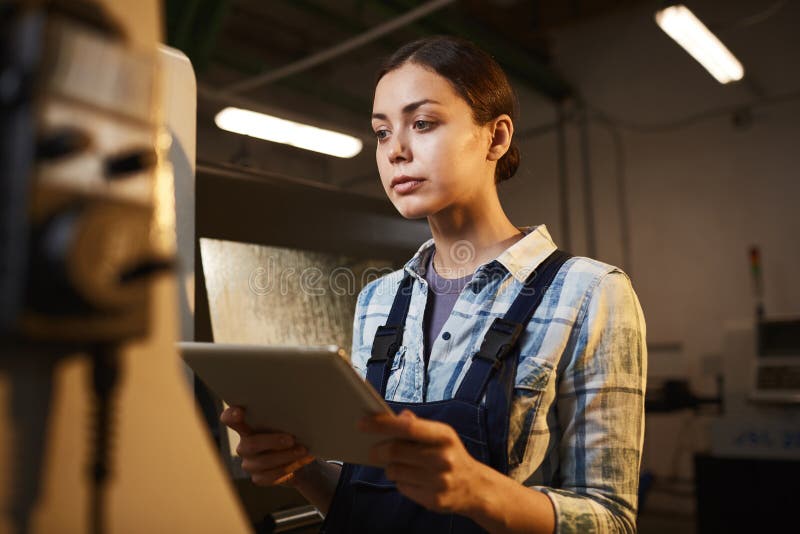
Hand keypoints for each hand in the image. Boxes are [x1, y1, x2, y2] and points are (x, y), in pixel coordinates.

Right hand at [220, 405, 314, 485]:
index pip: (229, 419)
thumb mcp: (287, 423)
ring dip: (285, 456)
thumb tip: (297, 412)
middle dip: (273, 441)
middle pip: (251, 444)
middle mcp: (245, 445)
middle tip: (291, 439)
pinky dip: (287, 468)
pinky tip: (299, 462)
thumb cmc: (292, 432)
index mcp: (247, 426)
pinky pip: (269, 476)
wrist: (300, 457)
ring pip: (263, 462)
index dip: (231, 416)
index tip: (240, 412)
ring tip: (302, 451)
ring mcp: (250, 463)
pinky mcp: (259, 477)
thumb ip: (283, 418)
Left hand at [359, 409, 485, 514]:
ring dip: (390, 466)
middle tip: (373, 449)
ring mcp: (439, 481)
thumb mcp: (441, 435)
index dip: (382, 425)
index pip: (407, 427)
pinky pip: (402, 487)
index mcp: (444, 436)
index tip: (362, 423)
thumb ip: (417, 425)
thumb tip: (398, 417)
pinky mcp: (434, 500)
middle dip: (378, 450)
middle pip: (395, 451)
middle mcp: (443, 458)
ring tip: (397, 464)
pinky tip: (411, 478)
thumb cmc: (450, 455)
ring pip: (394, 471)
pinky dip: (400, 481)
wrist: (474, 487)